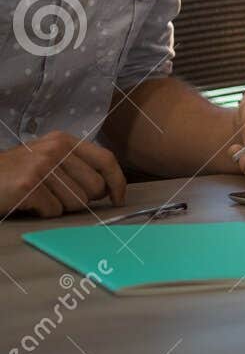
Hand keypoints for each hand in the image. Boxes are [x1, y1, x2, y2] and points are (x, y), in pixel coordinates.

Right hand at [0, 132, 125, 218]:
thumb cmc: (16, 172)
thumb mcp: (47, 157)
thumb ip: (75, 165)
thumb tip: (107, 187)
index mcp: (64, 140)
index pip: (106, 159)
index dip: (117, 181)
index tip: (119, 198)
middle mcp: (55, 149)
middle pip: (94, 187)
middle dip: (83, 200)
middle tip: (60, 197)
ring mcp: (42, 166)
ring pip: (76, 202)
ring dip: (60, 207)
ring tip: (41, 197)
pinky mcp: (29, 185)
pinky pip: (54, 211)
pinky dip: (43, 212)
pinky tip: (29, 202)